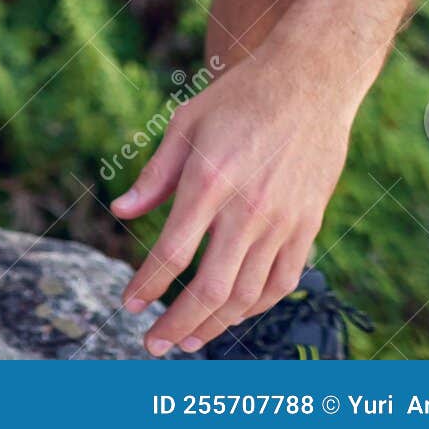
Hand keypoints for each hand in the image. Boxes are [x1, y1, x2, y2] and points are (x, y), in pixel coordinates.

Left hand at [111, 55, 354, 355]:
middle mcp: (247, 208)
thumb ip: (154, 175)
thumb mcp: (183, 124)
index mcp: (208, 181)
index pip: (173, 252)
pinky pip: (282, 281)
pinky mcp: (308, 225)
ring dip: (215, 324)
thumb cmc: (236, 99)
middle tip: (154, 345)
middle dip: (178, 324)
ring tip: (188, 339)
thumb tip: (121, 213)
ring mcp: (282, 221)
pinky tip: (232, 312)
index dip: (148, 285)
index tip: (129, 305)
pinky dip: (255, 305)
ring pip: (248, 294)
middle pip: (210, 288)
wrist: (307, 83)